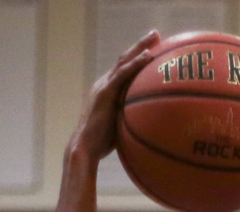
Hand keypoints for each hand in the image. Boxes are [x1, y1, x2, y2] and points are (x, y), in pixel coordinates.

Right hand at [71, 30, 159, 160]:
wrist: (85, 148)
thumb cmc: (101, 144)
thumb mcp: (118, 127)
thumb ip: (130, 119)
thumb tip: (148, 125)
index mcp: (106, 91)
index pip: (123, 70)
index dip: (136, 59)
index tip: (153, 50)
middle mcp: (104, 84)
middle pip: (124, 60)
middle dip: (140, 46)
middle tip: (155, 35)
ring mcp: (103, 86)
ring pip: (123, 61)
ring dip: (140, 48)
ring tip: (155, 37)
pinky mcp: (105, 92)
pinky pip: (123, 73)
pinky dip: (136, 63)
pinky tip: (149, 56)